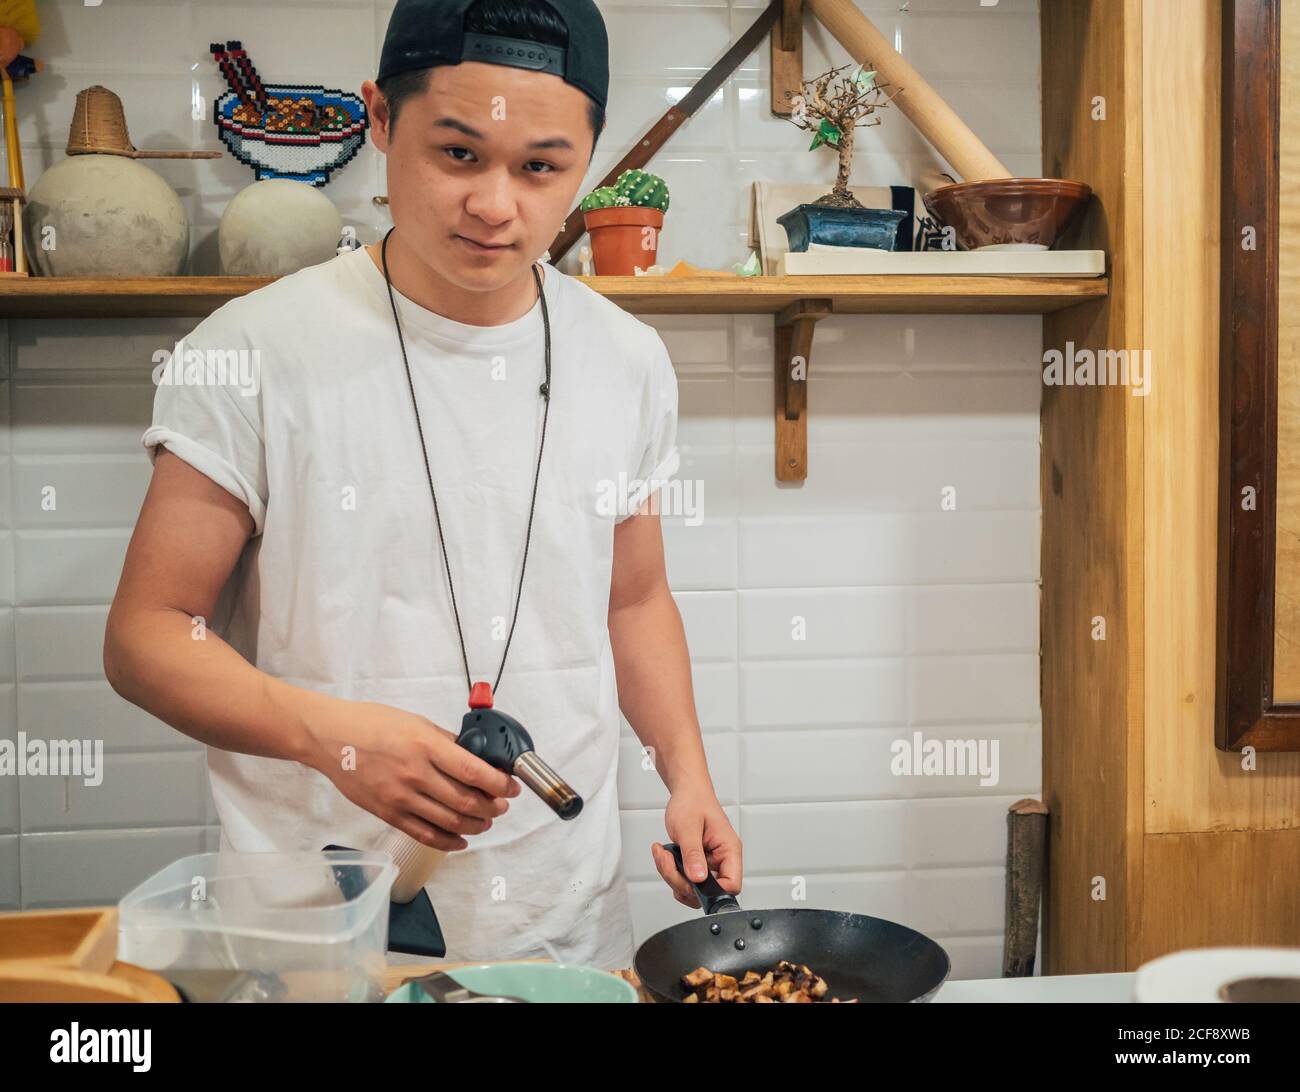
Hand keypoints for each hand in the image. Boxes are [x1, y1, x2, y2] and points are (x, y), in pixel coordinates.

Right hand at [303, 696, 521, 851]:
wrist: (330, 739)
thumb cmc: (370, 724)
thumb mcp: (416, 722)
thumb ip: (446, 741)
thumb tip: (475, 756)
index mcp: (425, 746)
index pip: (473, 772)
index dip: (499, 784)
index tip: (511, 787)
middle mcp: (415, 774)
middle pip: (465, 802)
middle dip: (492, 808)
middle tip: (502, 806)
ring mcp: (400, 798)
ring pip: (449, 823)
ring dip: (475, 826)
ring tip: (486, 821)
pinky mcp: (388, 814)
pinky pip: (424, 835)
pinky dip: (448, 842)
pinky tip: (461, 839)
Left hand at [651, 785, 741, 908]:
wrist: (687, 792)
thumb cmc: (693, 802)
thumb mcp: (688, 827)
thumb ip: (693, 854)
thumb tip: (697, 878)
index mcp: (729, 850)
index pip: (731, 885)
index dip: (711, 890)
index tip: (690, 879)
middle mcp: (722, 860)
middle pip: (707, 891)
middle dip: (681, 881)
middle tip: (667, 861)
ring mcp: (708, 864)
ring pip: (692, 888)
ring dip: (671, 875)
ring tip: (662, 853)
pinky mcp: (696, 865)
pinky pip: (683, 880)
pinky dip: (669, 871)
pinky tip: (664, 854)